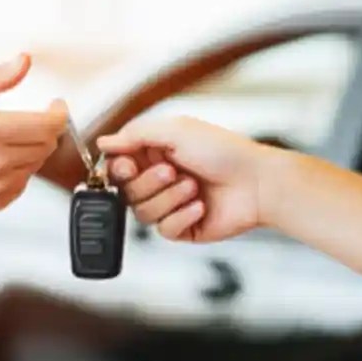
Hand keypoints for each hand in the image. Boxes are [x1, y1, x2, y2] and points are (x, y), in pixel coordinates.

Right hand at [0, 55, 67, 214]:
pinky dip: (19, 170)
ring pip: (38, 163)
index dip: (59, 113)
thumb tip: (23, 62)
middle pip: (48, 143)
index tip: (55, 106)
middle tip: (33, 119)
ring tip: (7, 139)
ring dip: (32, 149)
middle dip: (46, 128)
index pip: (49, 124)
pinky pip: (24, 183)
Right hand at [97, 117, 282, 242]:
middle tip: (173, 171)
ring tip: (193, 188)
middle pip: (127, 192)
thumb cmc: (225, 152)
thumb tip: (103, 142)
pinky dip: (182, 217)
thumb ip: (135, 135)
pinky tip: (200, 206)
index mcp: (156, 153)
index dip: (119, 169)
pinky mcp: (184, 228)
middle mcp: (161, 179)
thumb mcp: (176, 130)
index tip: (128, 166)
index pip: (119, 165)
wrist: (258, 183)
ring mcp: (172, 204)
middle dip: (149, 183)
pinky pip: (164, 230)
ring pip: (143, 213)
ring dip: (168, 199)